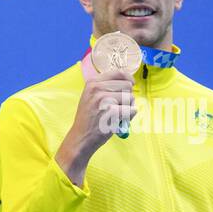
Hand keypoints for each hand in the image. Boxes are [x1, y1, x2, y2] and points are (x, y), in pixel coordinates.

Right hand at [54, 70, 136, 185]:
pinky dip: (129, 117)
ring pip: (131, 98)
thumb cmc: (89, 119)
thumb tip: (128, 81)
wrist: (80, 138)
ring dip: (127, 108)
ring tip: (115, 115)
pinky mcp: (112, 112)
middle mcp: (97, 88)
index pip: (119, 73)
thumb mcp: (90, 97)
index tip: (130, 85)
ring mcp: (104, 100)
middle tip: (117, 108)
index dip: (129, 79)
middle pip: (128, 86)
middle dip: (127, 97)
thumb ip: (105, 87)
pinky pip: (132, 110)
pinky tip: (118, 121)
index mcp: (92, 83)